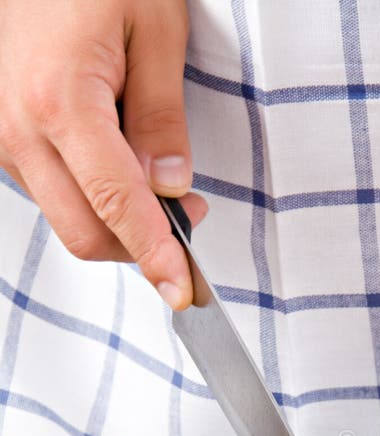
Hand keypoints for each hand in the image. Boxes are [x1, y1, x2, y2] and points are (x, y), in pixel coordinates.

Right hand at [0, 0, 206, 307]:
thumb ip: (162, 117)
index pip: (117, 207)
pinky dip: (94, 199)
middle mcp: (20, 129)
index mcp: (61, 102)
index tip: (180, 290)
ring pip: (69, 219)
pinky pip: (54, 194)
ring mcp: (4, 137)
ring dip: (119, 221)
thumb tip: (170, 184)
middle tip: (188, 218)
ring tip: (156, 178)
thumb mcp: (155, 29)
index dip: (154, 254)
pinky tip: (118, 165)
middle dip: (141, 246)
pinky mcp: (4, 138)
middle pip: (86, 234)